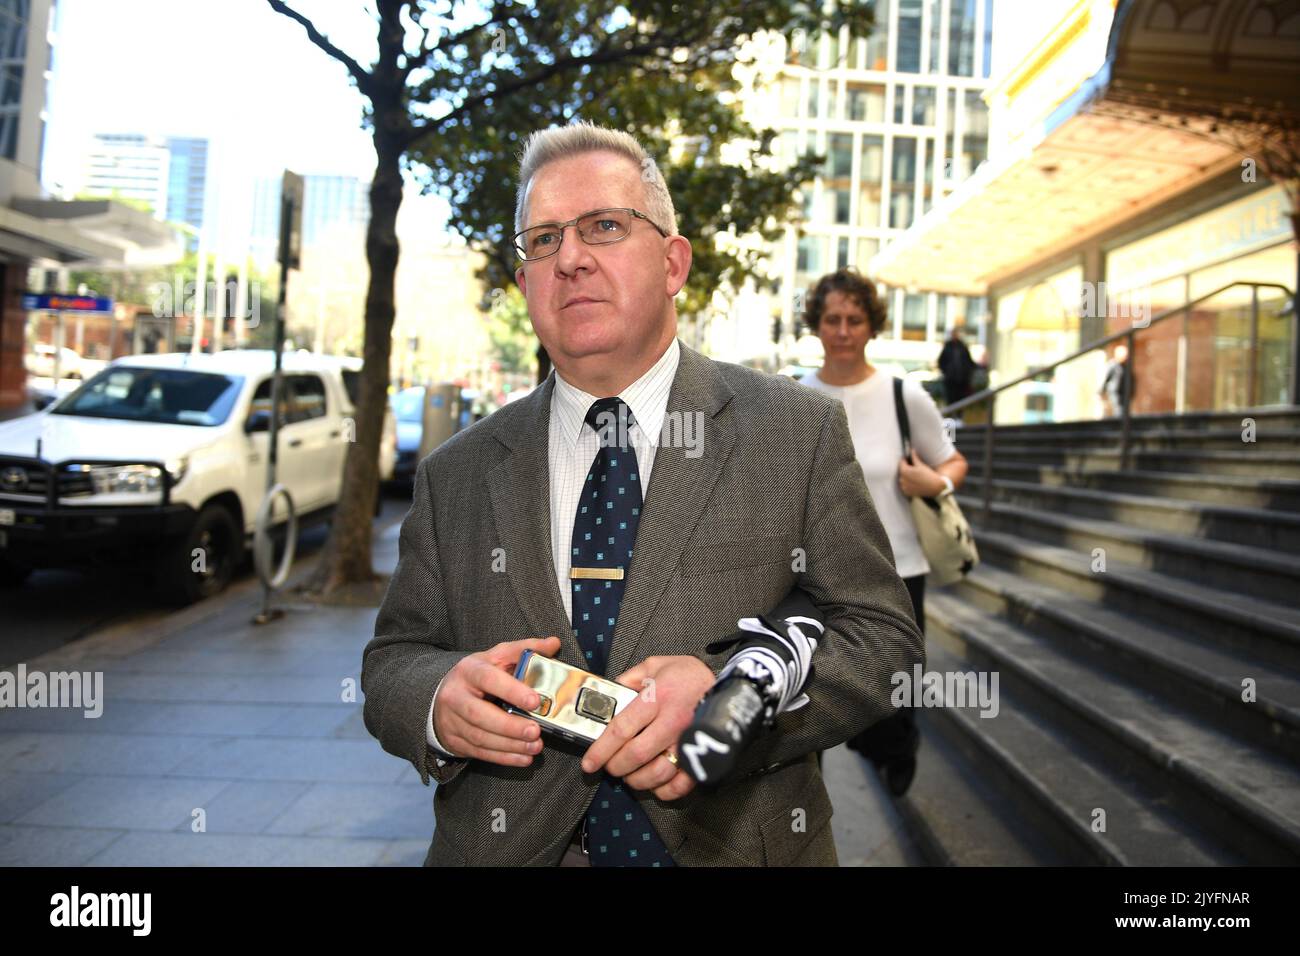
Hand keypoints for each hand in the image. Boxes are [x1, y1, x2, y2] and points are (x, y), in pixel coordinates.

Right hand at [432, 636, 561, 766]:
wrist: (442, 695)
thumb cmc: (477, 676)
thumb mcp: (496, 657)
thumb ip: (524, 650)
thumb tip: (553, 643)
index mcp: (469, 671)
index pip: (488, 679)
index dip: (511, 690)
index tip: (534, 701)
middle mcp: (456, 696)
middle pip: (480, 714)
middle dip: (510, 726)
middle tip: (535, 731)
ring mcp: (452, 720)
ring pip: (480, 737)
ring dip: (510, 745)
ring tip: (535, 745)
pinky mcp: (455, 740)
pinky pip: (480, 752)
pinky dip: (504, 757)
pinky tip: (524, 757)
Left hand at [581, 655, 715, 800]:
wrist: (731, 684)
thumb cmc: (690, 676)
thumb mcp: (657, 664)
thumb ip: (630, 678)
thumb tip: (609, 693)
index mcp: (658, 697)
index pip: (621, 729)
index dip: (600, 749)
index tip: (589, 762)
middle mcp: (672, 721)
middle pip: (635, 755)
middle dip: (616, 766)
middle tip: (610, 766)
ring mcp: (688, 742)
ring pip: (656, 774)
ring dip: (636, 780)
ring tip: (629, 775)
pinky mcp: (701, 756)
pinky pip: (681, 784)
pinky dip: (664, 791)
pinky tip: (654, 785)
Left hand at [897, 456, 947, 497]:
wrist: (935, 486)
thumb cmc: (928, 475)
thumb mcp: (920, 464)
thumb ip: (914, 457)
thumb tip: (912, 450)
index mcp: (904, 471)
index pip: (901, 463)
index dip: (904, 459)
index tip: (907, 458)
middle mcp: (902, 479)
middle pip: (901, 471)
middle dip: (906, 468)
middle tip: (912, 467)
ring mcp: (904, 487)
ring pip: (902, 479)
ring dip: (906, 476)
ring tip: (914, 475)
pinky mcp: (906, 492)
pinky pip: (904, 486)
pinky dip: (907, 483)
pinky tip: (914, 482)